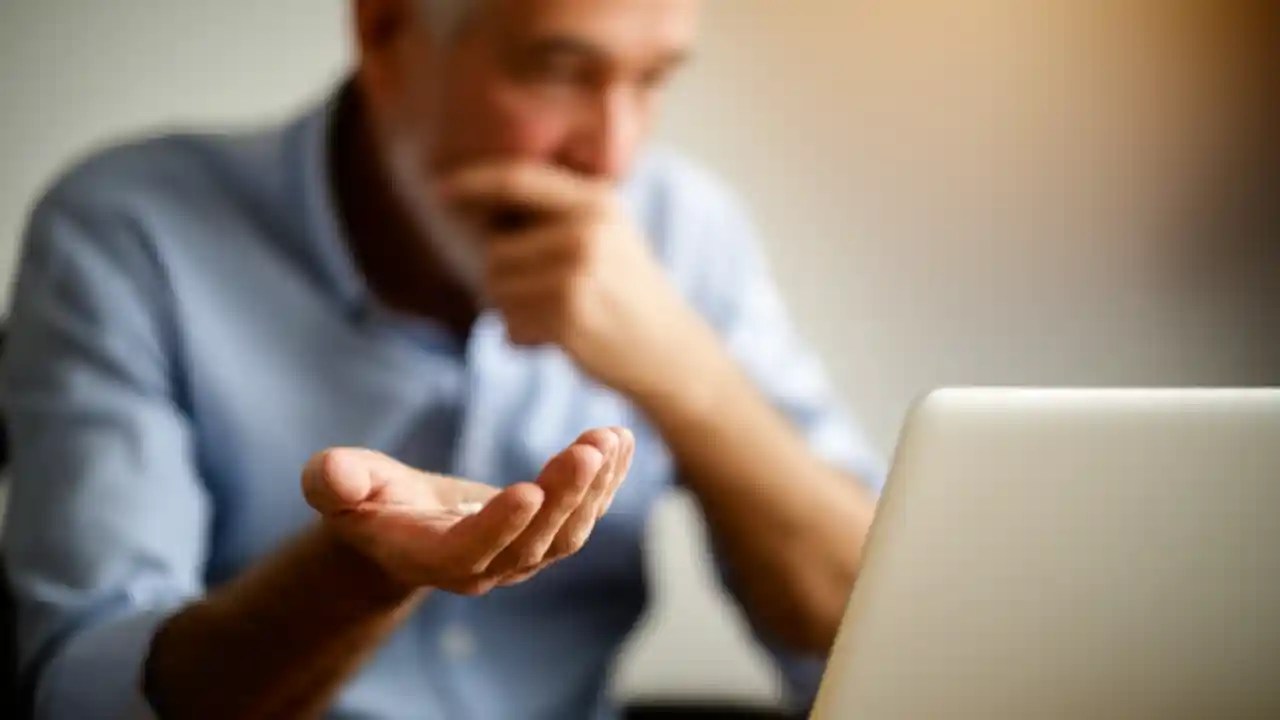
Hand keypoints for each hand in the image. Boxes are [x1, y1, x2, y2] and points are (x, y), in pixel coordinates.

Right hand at [302, 427, 634, 594]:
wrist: (402, 525)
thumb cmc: (367, 502)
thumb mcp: (341, 487)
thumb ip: (336, 481)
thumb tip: (332, 473)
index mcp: (433, 558)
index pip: (473, 550)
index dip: (501, 524)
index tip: (527, 488)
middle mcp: (486, 567)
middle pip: (535, 542)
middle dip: (564, 495)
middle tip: (587, 449)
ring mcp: (522, 556)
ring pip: (569, 533)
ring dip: (595, 487)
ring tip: (609, 438)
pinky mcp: (547, 534)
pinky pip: (586, 514)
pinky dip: (607, 480)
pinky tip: (621, 442)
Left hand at [441, 161, 717, 400]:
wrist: (671, 352)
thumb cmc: (627, 296)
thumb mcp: (607, 237)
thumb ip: (555, 216)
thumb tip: (477, 210)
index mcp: (596, 202)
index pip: (517, 179)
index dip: (472, 182)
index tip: (439, 188)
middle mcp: (587, 229)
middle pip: (495, 249)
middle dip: (504, 280)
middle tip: (542, 301)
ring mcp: (578, 270)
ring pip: (497, 287)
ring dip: (512, 312)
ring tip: (554, 320)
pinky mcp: (568, 313)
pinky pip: (509, 322)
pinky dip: (522, 337)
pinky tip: (556, 340)